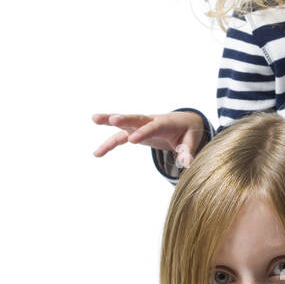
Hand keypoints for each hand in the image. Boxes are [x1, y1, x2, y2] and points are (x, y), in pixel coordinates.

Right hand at [91, 110, 207, 165]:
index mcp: (165, 123)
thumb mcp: (191, 140)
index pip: (153, 127)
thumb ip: (187, 151)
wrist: (183, 122)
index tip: (132, 140)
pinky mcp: (134, 132)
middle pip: (135, 119)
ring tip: (93, 118)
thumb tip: (186, 164)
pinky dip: (109, 144)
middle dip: (124, 119)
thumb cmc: (187, 131)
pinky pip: (120, 136)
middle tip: (112, 119)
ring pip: (123, 124)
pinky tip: (97, 153)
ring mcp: (140, 126)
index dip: (143, 133)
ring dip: (109, 122)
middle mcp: (150, 121)